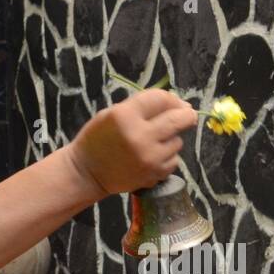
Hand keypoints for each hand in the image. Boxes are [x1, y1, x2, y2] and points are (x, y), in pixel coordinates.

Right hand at [66, 89, 198, 195]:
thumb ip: (142, 107)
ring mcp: (149, 157)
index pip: (160, 99)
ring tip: (155, 140)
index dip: (172, 99)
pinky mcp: (154, 174)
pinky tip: (153, 156)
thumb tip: (178, 105)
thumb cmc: (98, 139)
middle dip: (186, 115)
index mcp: (125, 116)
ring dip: (171, 138)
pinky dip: (167, 156)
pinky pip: (174, 160)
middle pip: (178, 119)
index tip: (177, 102)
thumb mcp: (112, 113)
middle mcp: (140, 136)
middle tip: (187, 115)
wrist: (86, 173)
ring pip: (178, 141)